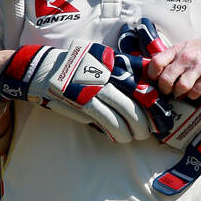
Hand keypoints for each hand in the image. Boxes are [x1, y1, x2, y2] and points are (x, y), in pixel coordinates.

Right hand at [0, 42, 153, 141]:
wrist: (39, 70)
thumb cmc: (69, 71)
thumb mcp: (94, 66)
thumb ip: (114, 78)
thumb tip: (136, 98)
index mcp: (111, 63)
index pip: (140, 80)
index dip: (154, 98)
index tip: (162, 112)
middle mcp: (106, 72)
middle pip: (137, 97)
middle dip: (147, 118)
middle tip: (152, 130)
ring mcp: (94, 86)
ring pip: (125, 110)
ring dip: (134, 128)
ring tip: (137, 137)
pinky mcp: (82, 100)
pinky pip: (106, 119)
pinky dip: (117, 131)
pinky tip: (122, 138)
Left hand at [146, 31, 200, 99]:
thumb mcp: (186, 47)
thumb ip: (172, 58)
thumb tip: (157, 72)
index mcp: (177, 50)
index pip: (156, 62)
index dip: (152, 74)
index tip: (154, 79)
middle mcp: (185, 58)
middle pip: (165, 78)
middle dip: (164, 88)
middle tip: (167, 90)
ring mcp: (197, 68)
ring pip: (180, 87)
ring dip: (178, 93)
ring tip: (181, 91)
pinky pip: (194, 92)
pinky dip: (192, 95)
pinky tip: (194, 91)